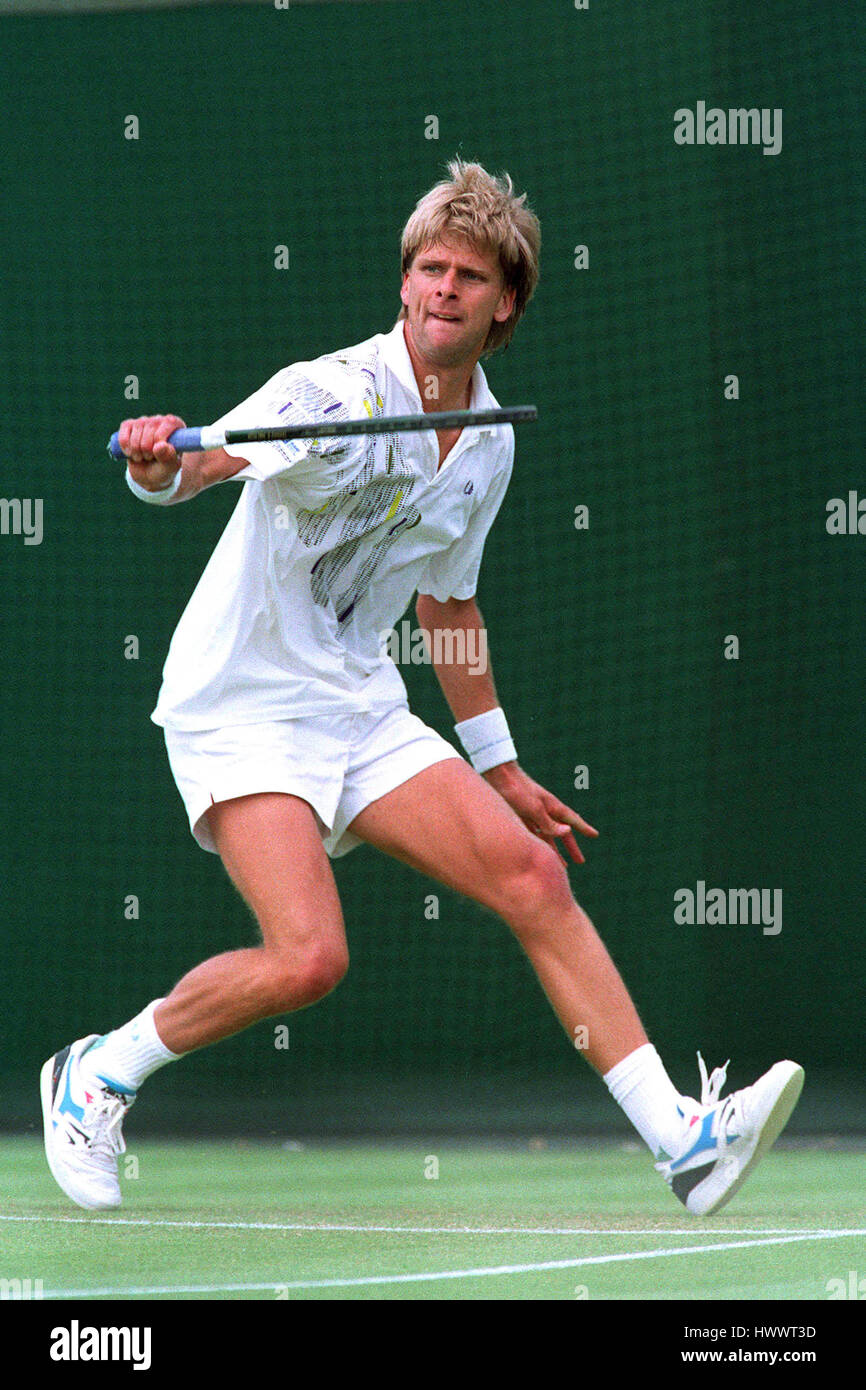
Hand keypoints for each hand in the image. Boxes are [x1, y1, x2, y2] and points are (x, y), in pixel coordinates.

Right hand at [118, 414, 185, 491]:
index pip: (165, 427)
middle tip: (151, 457)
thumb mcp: (170, 468)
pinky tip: (131, 453)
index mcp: (175, 425)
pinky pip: (123, 437)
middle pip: (148, 432)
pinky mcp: (128, 425)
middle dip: (147, 451)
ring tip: (143, 456)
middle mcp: (159, 419)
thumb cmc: (164, 468)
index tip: (160, 454)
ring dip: (136, 452)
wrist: (150, 474)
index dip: (159, 444)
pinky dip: (126, 449)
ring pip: (135, 436)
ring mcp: (143, 421)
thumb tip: (160, 445)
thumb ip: (168, 457)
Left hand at [483, 762, 598, 863]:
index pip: (572, 820)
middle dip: (571, 847)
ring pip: (547, 837)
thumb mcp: (534, 808)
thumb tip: (566, 833)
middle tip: (580, 861)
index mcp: (552, 806)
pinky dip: (539, 845)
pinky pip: (533, 835)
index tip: (594, 835)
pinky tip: (539, 853)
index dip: (583, 828)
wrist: (497, 775)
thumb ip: (548, 823)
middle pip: (561, 832)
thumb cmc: (517, 790)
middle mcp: (545, 811)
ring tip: (562, 865)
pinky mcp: (520, 817)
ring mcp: (532, 815)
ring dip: (555, 851)